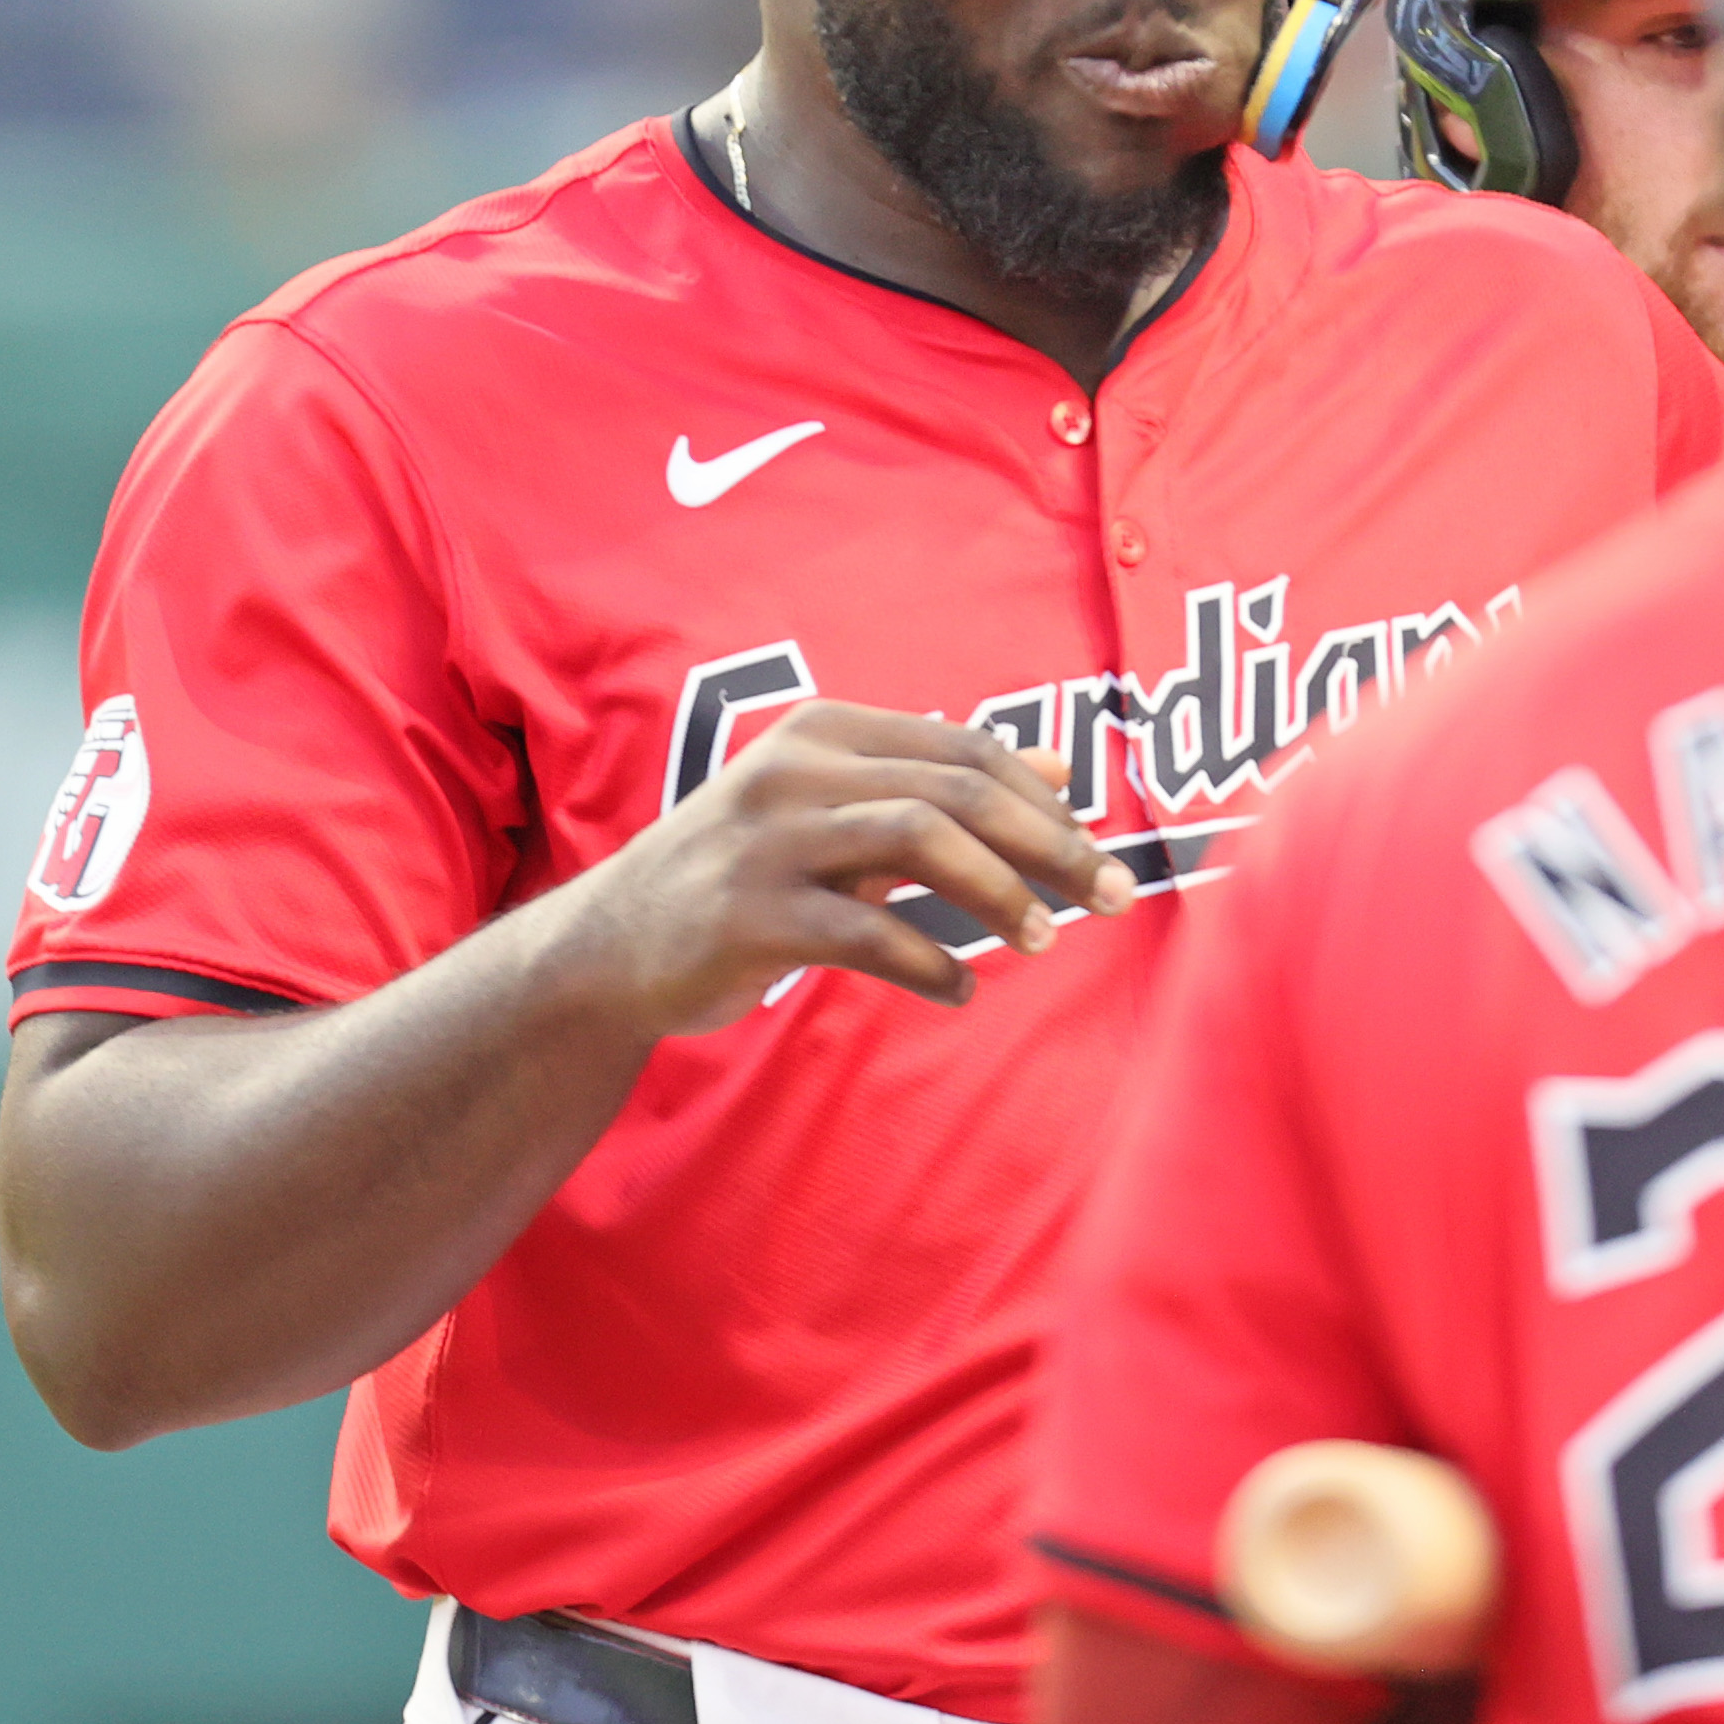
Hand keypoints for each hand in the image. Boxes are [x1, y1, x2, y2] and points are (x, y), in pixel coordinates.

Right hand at [560, 701, 1134, 1025]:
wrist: (610, 947)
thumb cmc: (750, 876)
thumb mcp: (841, 812)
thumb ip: (942, 784)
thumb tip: (1062, 763)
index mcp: (826, 733)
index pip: (967, 751)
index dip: (1048, 803)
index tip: (1102, 856)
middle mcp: (795, 770)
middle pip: (957, 790)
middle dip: (1051, 845)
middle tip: (1113, 897)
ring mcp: (766, 840)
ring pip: (918, 840)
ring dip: (999, 894)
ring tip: (1043, 940)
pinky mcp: (746, 914)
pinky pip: (865, 933)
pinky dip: (928, 962)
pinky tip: (960, 991)